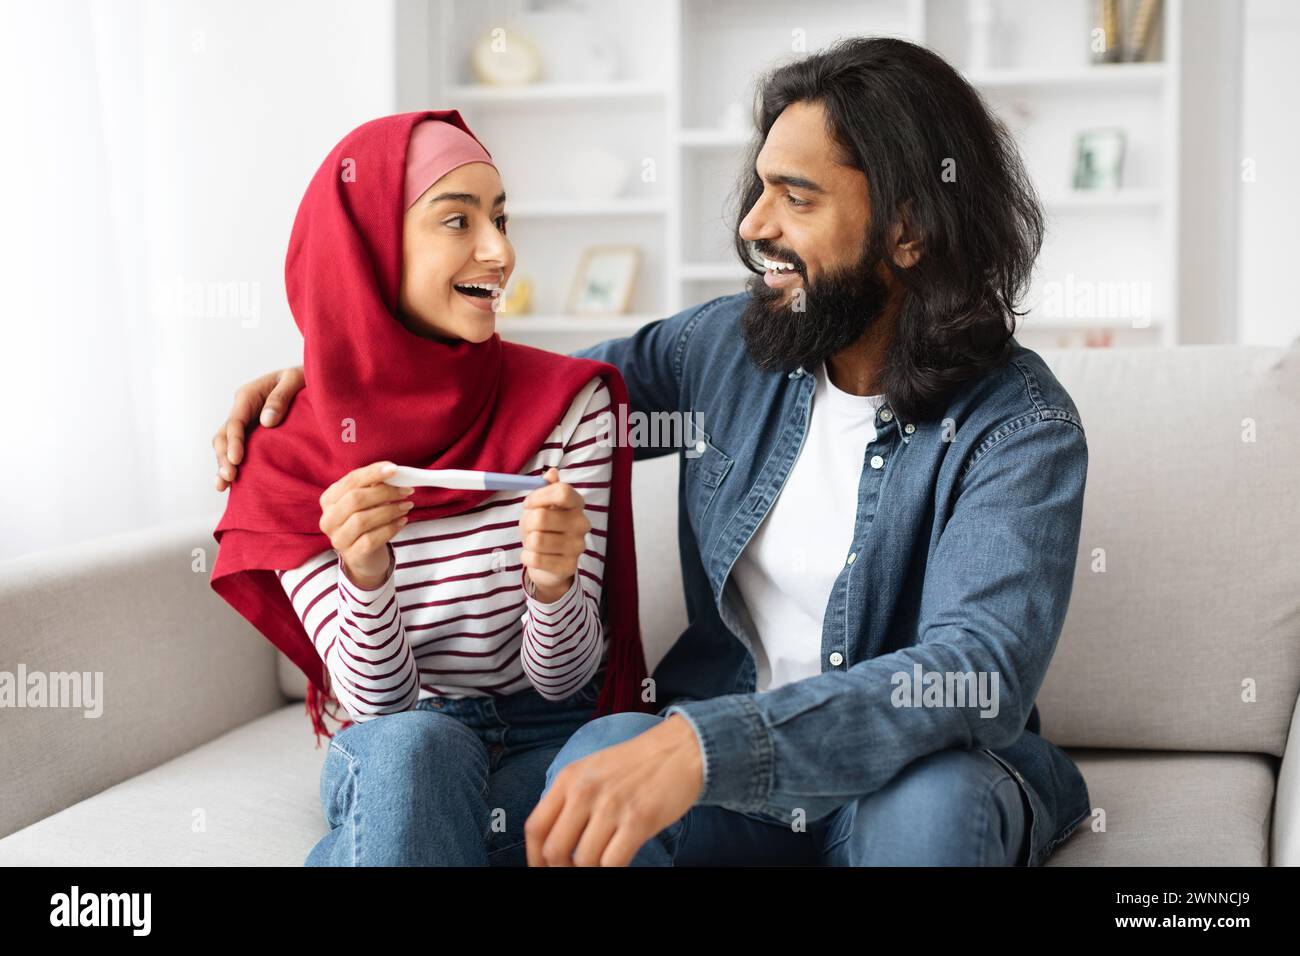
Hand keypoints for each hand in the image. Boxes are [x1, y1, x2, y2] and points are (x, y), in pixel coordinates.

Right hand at [212, 365, 305, 489]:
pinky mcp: (252, 434)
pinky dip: (231, 465)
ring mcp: (246, 423)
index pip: (235, 422)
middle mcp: (242, 410)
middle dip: (224, 457)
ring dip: (223, 464)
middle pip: (224, 436)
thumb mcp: (294, 380)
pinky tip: (229, 484)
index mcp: (248, 396)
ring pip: (226, 446)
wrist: (314, 380)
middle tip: (229, 477)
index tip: (236, 460)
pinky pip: (237, 450)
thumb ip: (280, 398)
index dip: (234, 442)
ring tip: (223, 486)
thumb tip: (266, 422)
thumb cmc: (305, 377)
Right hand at [319, 461, 414, 588]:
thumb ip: (374, 486)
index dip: (372, 473)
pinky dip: (390, 528)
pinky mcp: (352, 555)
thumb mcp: (366, 501)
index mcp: (329, 499)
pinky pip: (371, 539)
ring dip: (389, 510)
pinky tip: (402, 521)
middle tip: (406, 491)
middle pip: (355, 499)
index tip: (394, 469)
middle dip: (385, 492)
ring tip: (406, 506)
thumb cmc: (366, 521)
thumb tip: (393, 473)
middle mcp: (328, 519)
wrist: (364, 556)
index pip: (350, 480)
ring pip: (362, 519)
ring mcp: (338, 539)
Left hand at [519, 467, 589, 603]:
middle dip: (527, 522)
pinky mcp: (568, 566)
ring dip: (527, 542)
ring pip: (536, 540)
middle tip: (530, 528)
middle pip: (542, 517)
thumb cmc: (544, 529)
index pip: (562, 492)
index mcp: (577, 504)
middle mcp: (582, 524)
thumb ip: (546, 489)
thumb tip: (552, 472)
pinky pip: (535, 558)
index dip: (538, 497)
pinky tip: (533, 556)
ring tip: (534, 543)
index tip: (528, 504)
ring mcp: (578, 546)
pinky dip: (526, 557)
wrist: (549, 563)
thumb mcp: (542, 506)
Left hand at [524, 714, 704, 865]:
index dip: (534, 858)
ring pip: (583, 862)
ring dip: (589, 873)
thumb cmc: (637, 763)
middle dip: (560, 870)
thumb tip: (553, 840)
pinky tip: (616, 865)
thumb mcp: (593, 769)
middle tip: (574, 872)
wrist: (680, 748)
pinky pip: (612, 863)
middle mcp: (585, 791)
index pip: (535, 827)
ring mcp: (611, 806)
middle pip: (554, 850)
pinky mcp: (638, 821)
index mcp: (569, 778)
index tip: (543, 868)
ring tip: (599, 866)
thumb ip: (570, 798)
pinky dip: (610, 872)